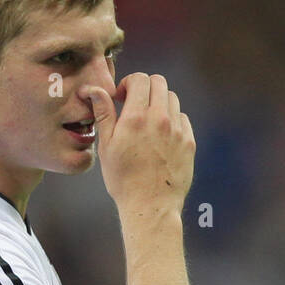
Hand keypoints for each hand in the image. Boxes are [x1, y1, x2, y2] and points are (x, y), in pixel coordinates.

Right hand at [80, 72, 194, 218]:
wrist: (150, 206)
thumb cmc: (123, 180)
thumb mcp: (106, 146)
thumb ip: (104, 114)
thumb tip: (95, 90)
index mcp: (136, 117)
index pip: (140, 79)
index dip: (129, 83)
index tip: (122, 97)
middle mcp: (159, 119)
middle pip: (159, 83)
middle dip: (145, 88)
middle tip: (135, 104)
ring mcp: (177, 130)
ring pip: (172, 99)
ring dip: (159, 102)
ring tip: (148, 121)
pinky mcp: (189, 142)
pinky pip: (183, 118)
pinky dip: (172, 119)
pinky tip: (161, 136)